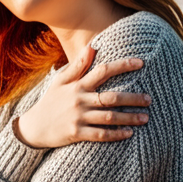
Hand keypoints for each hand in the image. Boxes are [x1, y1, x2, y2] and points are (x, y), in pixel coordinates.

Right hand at [14, 45, 150, 148]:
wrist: (33, 127)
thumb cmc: (51, 101)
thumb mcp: (60, 81)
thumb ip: (78, 65)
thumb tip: (93, 46)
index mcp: (77, 85)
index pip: (103, 71)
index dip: (122, 66)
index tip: (141, 63)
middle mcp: (79, 100)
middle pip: (111, 97)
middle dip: (132, 98)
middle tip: (149, 99)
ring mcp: (78, 118)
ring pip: (109, 117)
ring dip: (129, 118)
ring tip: (145, 118)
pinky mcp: (77, 133)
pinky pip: (100, 135)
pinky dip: (116, 134)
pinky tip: (129, 134)